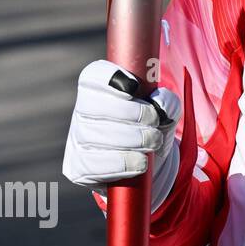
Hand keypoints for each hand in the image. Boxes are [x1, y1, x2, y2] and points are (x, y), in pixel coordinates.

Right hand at [62, 59, 181, 204]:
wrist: (147, 168)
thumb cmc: (152, 131)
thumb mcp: (165, 114)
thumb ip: (168, 102)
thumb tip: (160, 104)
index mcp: (98, 93)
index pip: (92, 76)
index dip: (110, 78)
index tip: (134, 86)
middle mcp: (82, 115)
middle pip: (95, 106)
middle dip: (133, 114)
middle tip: (154, 121)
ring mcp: (76, 143)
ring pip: (97, 135)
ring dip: (135, 140)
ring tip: (154, 142)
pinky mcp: (78, 169)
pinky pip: (98, 164)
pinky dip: (126, 162)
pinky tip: (141, 162)